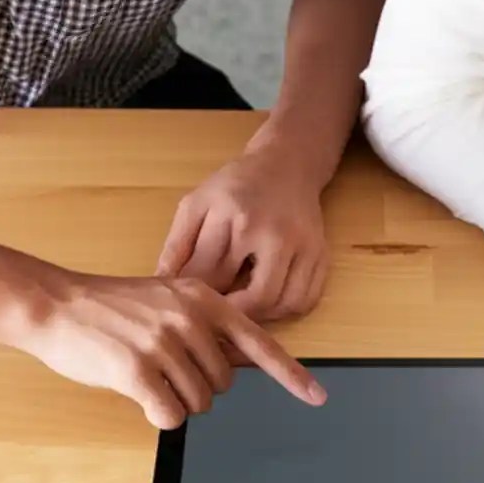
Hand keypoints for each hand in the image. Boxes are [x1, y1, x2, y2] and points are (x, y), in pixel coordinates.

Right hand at [14, 274, 325, 428]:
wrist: (57, 304)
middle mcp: (189, 319)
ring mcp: (164, 343)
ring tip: (146, 371)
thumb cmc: (112, 307)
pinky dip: (158, 413)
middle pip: (223, 384)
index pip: (259, 343)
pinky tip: (138, 392)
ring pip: (198, 403)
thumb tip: (244, 361)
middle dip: (198, 385)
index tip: (316, 396)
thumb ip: (207, 326)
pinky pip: (170, 415)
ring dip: (175, 399)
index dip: (290, 374)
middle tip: (164, 365)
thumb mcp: (169, 300)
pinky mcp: (137, 370)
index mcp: (203, 299)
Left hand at [157, 146, 329, 321]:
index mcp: (234, 217)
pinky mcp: (321, 254)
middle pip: (254, 298)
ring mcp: (303, 244)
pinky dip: (286, 309)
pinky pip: (306, 299)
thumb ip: (177, 245)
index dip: (195, 299)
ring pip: (284, 303)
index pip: (210, 276)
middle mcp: (273, 232)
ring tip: (242, 309)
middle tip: (217, 318)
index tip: (187, 308)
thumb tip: (162, 286)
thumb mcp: (197, 203)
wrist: (287, 165)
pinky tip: (268, 302)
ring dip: (261, 317)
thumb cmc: (236, 186)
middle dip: (233, 314)